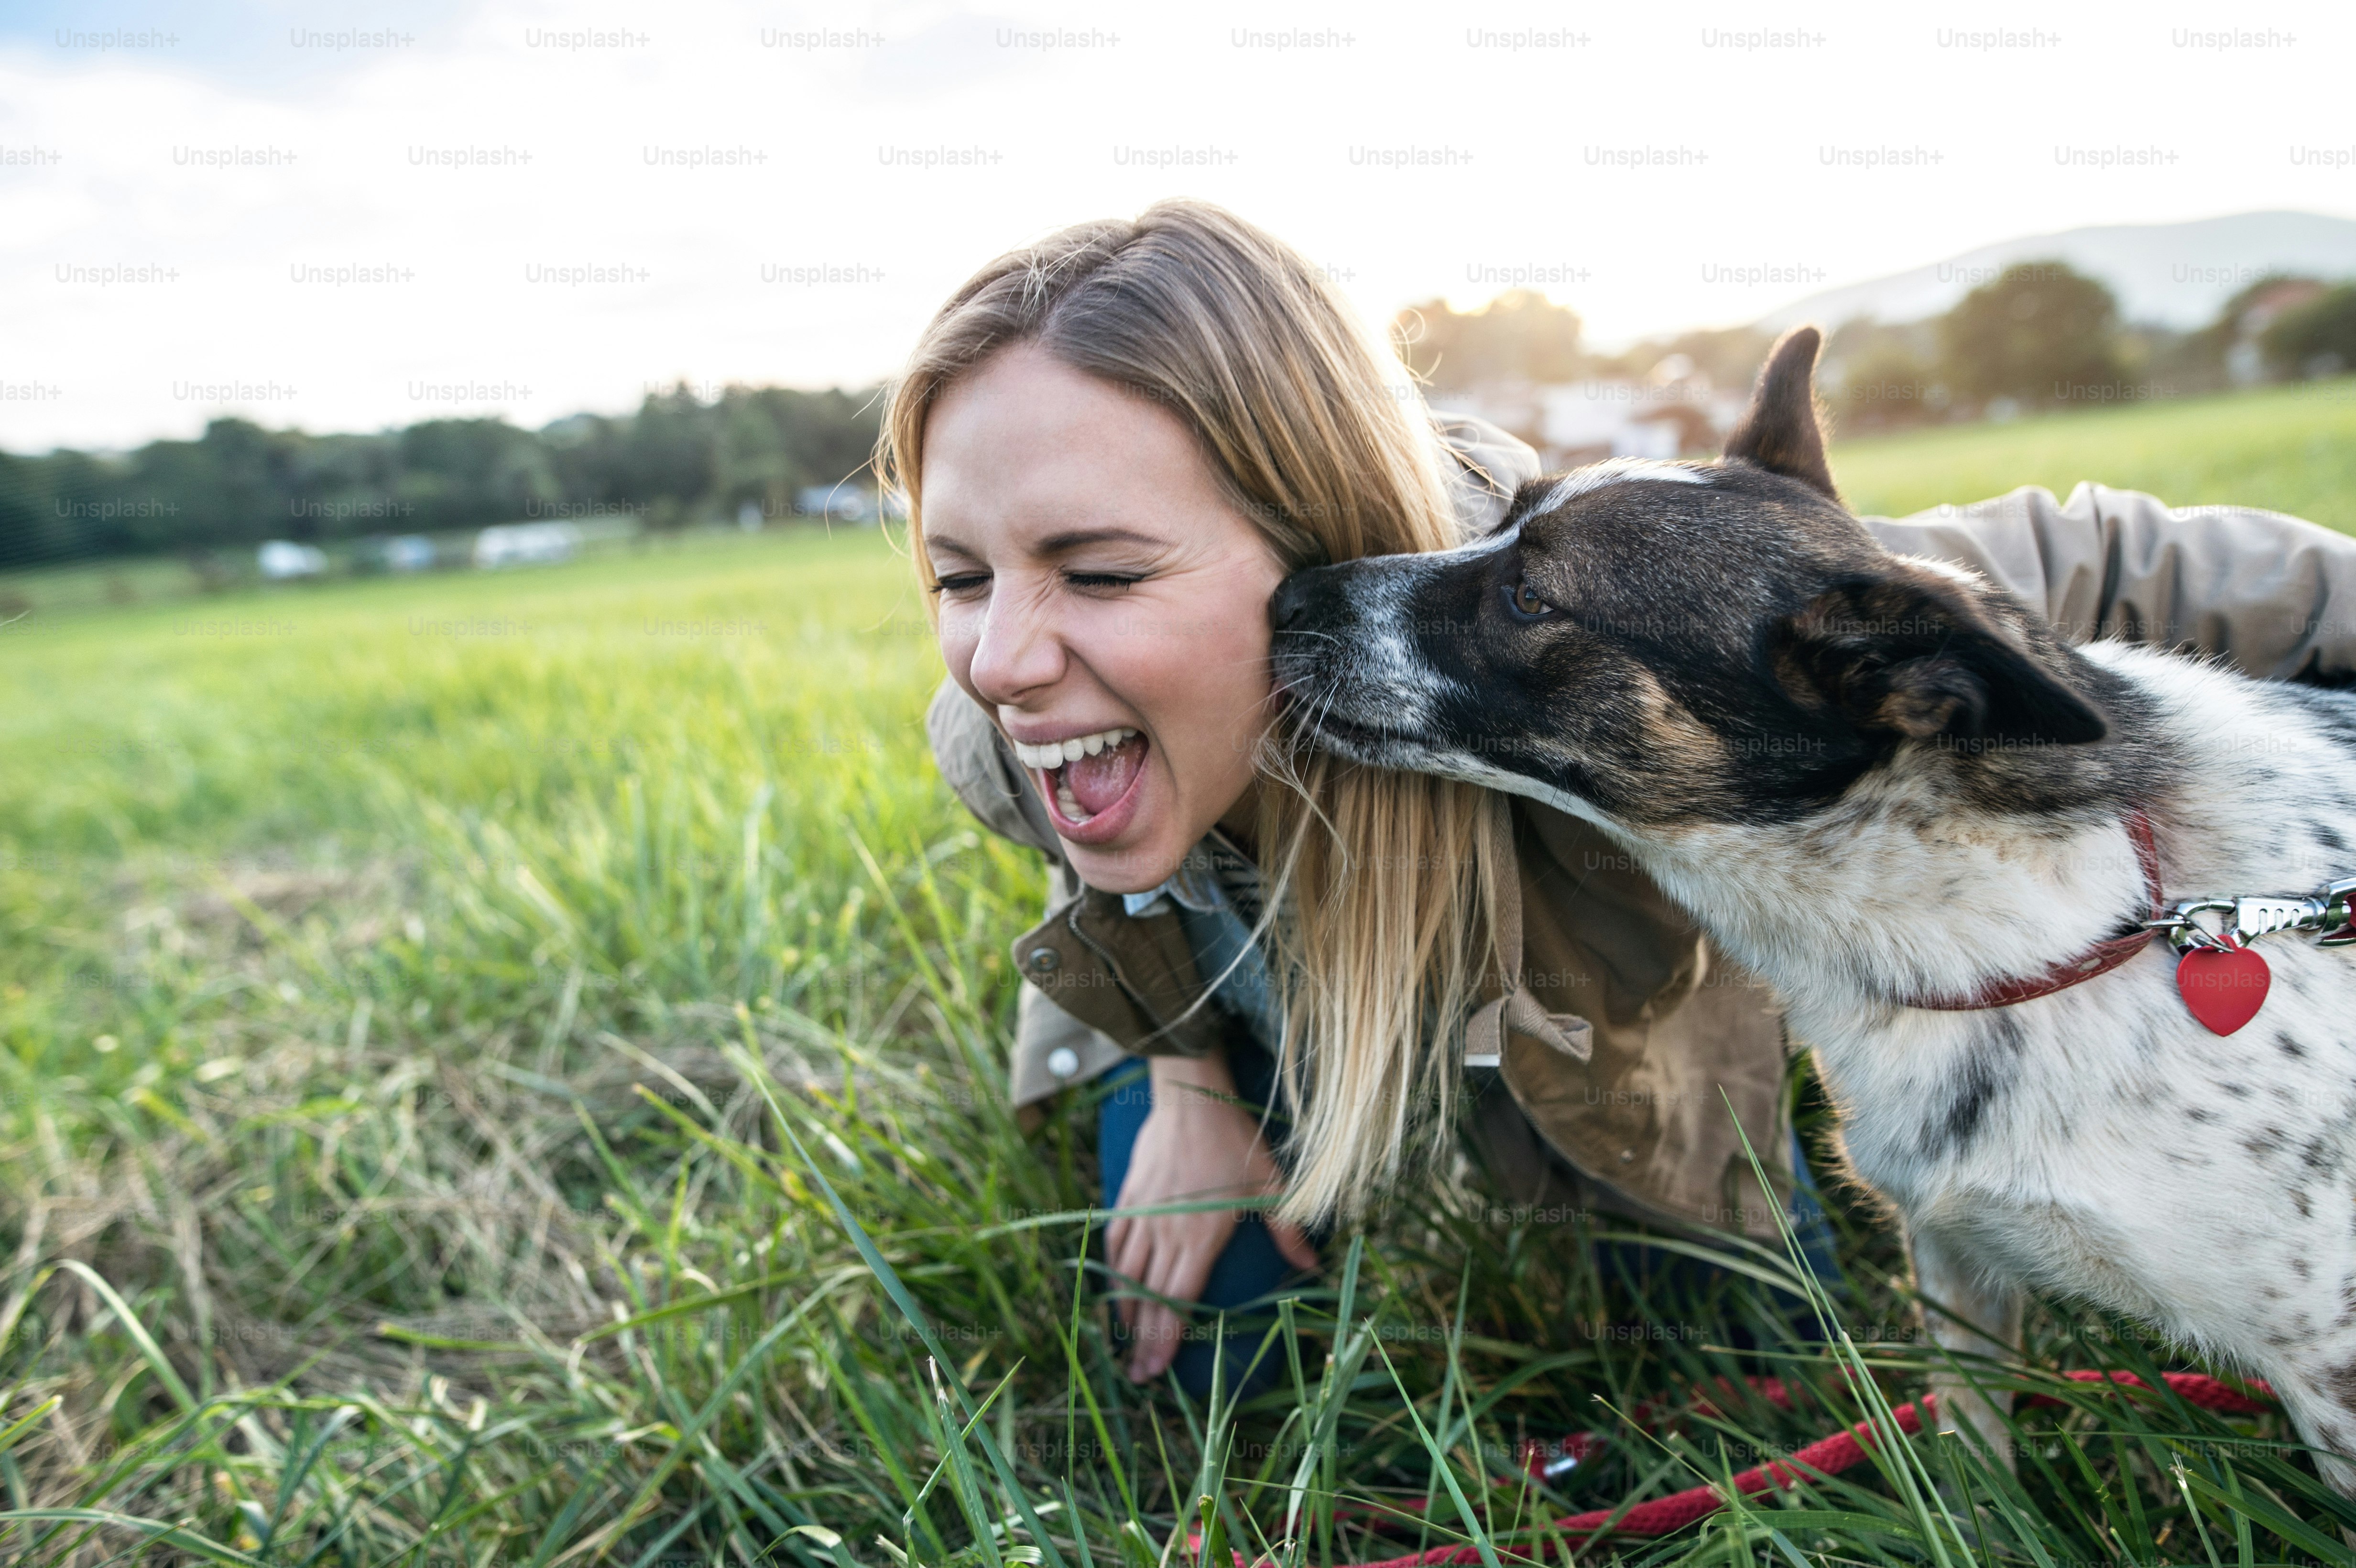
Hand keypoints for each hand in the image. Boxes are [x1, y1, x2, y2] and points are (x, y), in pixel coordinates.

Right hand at [1104, 1052, 1317, 1382]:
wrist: (1189, 1096)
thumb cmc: (1235, 1140)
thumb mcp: (1272, 1183)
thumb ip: (1289, 1228)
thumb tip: (1314, 1265)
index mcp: (1198, 1237)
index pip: (1177, 1299)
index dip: (1165, 1338)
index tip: (1156, 1370)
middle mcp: (1165, 1232)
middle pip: (1148, 1296)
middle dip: (1141, 1340)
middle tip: (1137, 1375)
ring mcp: (1142, 1215)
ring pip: (1126, 1273)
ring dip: (1123, 1310)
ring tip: (1122, 1341)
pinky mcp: (1128, 1197)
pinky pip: (1116, 1242)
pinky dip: (1111, 1269)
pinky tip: (1113, 1285)